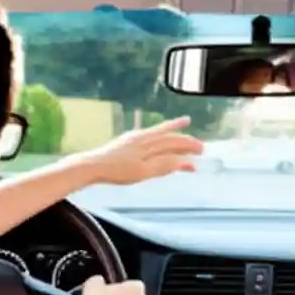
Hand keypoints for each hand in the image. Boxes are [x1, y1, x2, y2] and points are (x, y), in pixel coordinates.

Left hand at [82, 116, 202, 184]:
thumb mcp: (144, 172)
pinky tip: (157, 134)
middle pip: (169, 137)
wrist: (92, 165)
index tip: (202, 152)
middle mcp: (144, 137)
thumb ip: (164, 165)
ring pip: (159, 132)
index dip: (189, 147)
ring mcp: (135, 137)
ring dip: (173, 129)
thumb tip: (184, 161)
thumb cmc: (118, 171)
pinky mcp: (127, 141)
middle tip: (200, 145)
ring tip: (184, 122)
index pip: (175, 143)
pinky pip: (150, 133)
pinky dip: (159, 132)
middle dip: (185, 140)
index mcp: (150, 144)